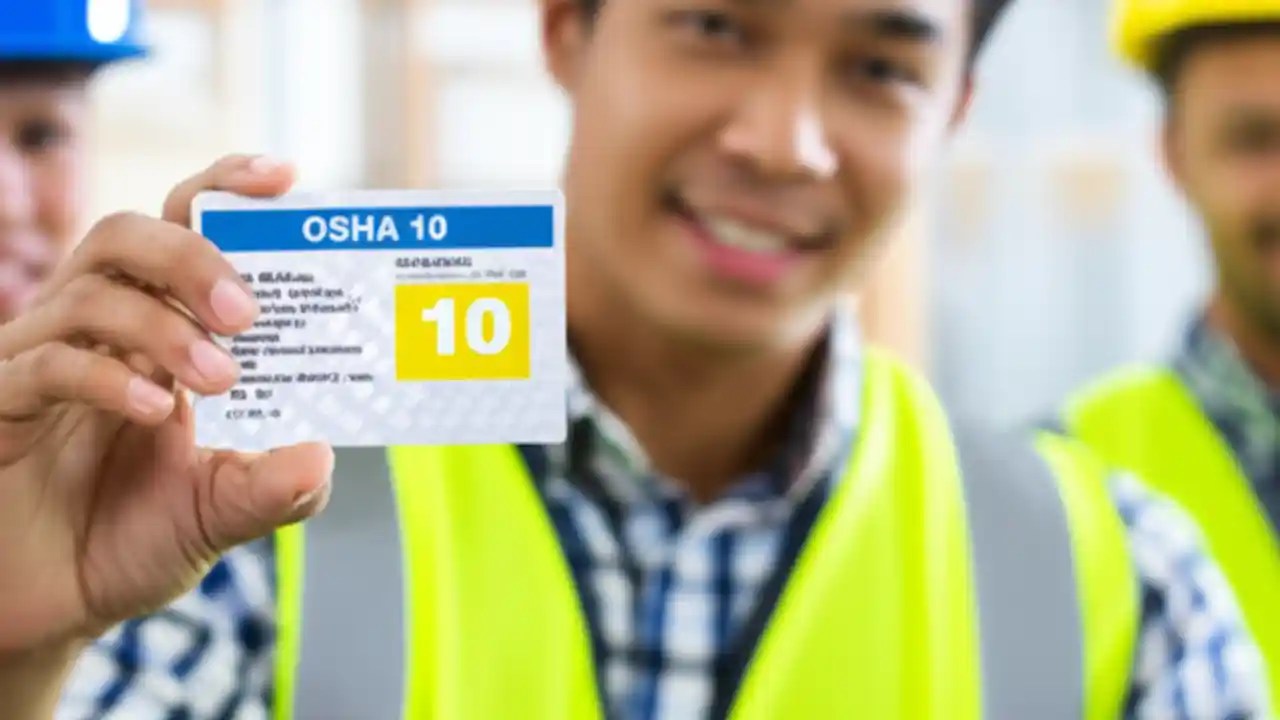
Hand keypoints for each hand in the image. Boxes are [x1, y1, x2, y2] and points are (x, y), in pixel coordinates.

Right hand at [0, 155, 331, 656]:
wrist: (48, 607)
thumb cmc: (131, 539)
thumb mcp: (220, 513)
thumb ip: (273, 488)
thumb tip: (321, 456)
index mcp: (159, 332)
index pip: (184, 232)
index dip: (225, 192)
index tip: (284, 178)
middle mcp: (99, 331)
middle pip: (129, 236)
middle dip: (193, 255)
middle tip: (246, 311)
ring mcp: (43, 361)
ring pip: (88, 291)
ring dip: (161, 325)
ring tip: (217, 377)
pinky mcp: (1, 405)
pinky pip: (44, 366)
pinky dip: (106, 379)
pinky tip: (153, 411)